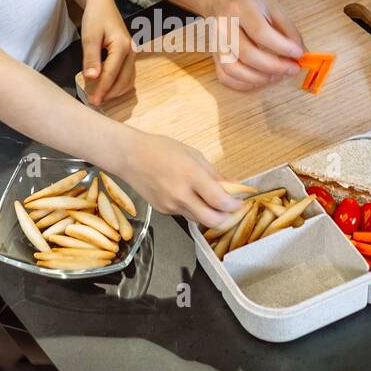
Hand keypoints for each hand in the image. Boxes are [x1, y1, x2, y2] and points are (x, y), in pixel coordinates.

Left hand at [80, 0, 134, 106]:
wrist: (102, 2)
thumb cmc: (95, 17)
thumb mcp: (89, 36)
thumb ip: (91, 58)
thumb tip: (92, 78)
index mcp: (122, 46)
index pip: (111, 74)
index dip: (102, 89)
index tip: (92, 101)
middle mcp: (131, 51)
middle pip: (123, 80)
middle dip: (109, 94)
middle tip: (95, 102)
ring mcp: (132, 53)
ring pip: (127, 80)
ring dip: (115, 91)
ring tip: (100, 96)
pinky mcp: (129, 55)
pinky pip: (127, 75)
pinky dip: (118, 84)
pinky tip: (107, 87)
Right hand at [120, 132, 243, 226]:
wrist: (130, 156)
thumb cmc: (161, 149)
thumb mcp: (193, 155)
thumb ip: (214, 174)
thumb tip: (234, 186)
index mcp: (191, 176)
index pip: (220, 201)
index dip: (234, 205)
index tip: (240, 202)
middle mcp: (181, 195)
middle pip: (212, 220)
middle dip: (226, 218)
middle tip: (230, 209)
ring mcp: (171, 206)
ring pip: (199, 220)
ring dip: (210, 214)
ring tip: (212, 202)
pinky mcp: (164, 211)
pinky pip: (185, 214)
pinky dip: (194, 209)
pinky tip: (191, 197)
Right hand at [207, 0, 304, 91]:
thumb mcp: (273, 5)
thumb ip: (288, 29)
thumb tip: (301, 53)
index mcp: (241, 8)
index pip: (260, 32)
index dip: (281, 47)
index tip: (298, 54)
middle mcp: (224, 26)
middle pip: (247, 54)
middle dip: (274, 66)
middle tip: (292, 68)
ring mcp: (216, 42)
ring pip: (233, 69)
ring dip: (259, 78)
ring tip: (276, 75)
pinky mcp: (214, 54)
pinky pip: (225, 76)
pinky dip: (243, 84)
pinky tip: (259, 79)